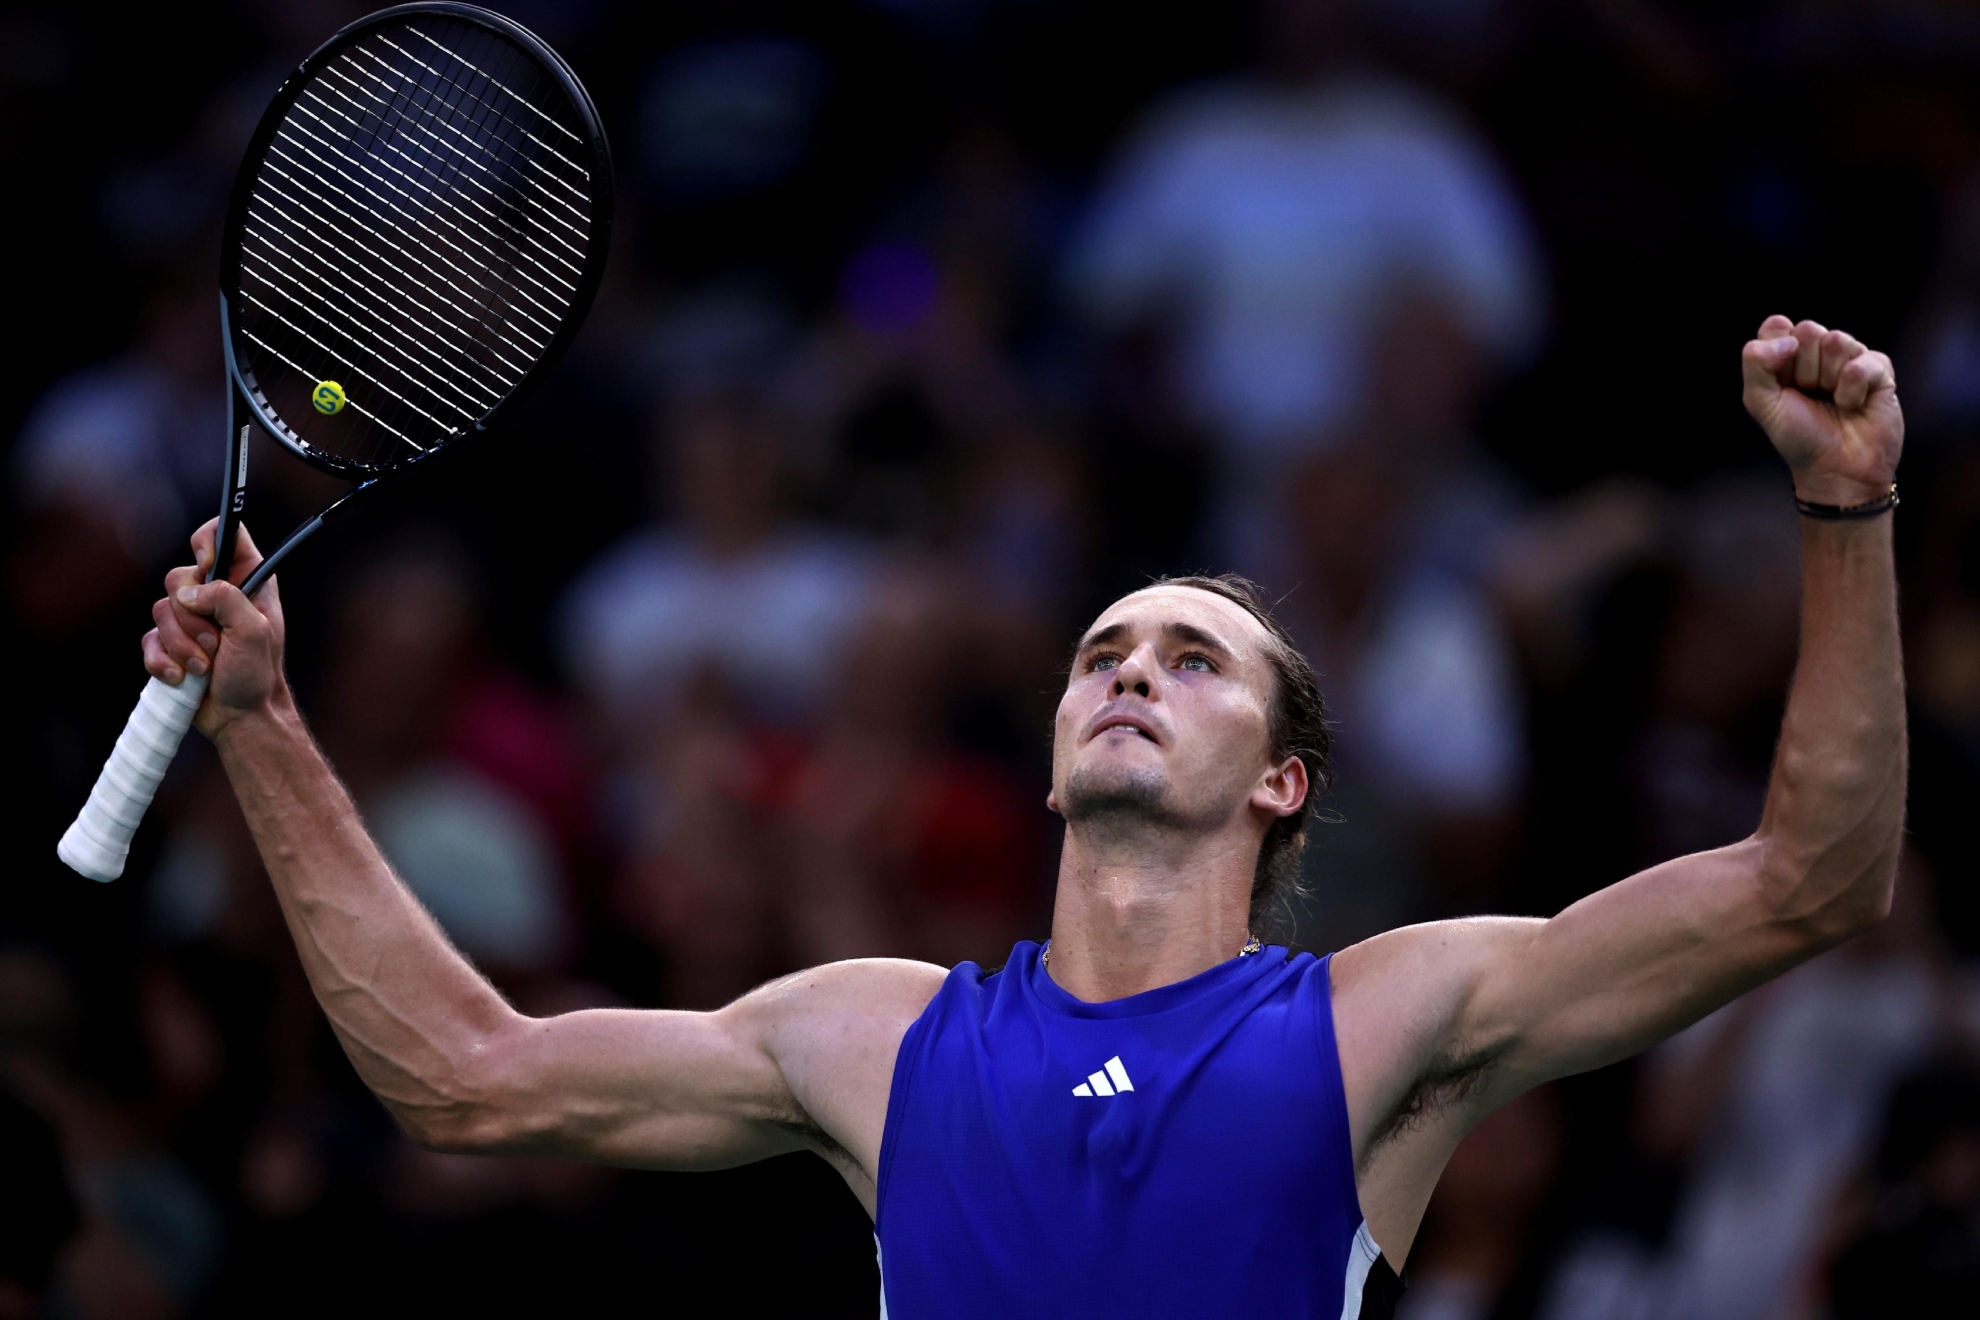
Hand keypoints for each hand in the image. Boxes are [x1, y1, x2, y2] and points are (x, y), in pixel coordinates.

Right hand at [142, 519, 290, 738]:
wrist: (241, 716)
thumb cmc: (258, 673)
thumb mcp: (254, 631)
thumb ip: (225, 599)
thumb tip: (188, 593)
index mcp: (245, 580)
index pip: (222, 534)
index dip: (208, 542)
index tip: (207, 566)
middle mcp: (215, 593)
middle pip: (178, 577)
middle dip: (193, 619)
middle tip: (217, 645)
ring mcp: (189, 617)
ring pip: (161, 610)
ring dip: (183, 646)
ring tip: (207, 667)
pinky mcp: (168, 642)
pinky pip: (149, 640)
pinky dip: (164, 661)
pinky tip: (184, 678)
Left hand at [1741, 316, 1902, 506]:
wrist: (1837, 469)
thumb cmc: (1799, 437)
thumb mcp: (1761, 403)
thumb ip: (1756, 364)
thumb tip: (1786, 338)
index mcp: (1786, 357)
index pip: (1776, 325)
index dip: (1777, 353)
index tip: (1782, 382)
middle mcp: (1818, 353)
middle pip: (1809, 330)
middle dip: (1804, 370)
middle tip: (1811, 395)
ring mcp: (1850, 358)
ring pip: (1837, 341)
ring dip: (1829, 379)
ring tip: (1832, 401)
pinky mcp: (1879, 369)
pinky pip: (1862, 363)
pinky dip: (1853, 390)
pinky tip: (1853, 405)